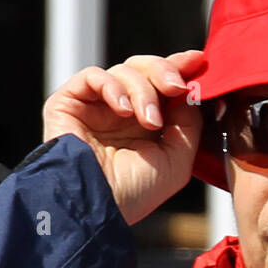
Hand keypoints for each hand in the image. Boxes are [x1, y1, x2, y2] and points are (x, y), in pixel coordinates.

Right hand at [42, 50, 207, 225]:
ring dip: (143, 91)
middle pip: (145, 69)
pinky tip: (124, 111)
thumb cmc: (135, 193)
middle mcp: (122, 112)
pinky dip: (113, 87)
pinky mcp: (69, 102)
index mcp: (146, 124)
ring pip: (124, 71)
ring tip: (149, 121)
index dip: (180, 68)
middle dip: (165, 71)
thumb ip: (189, 124)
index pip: (163, 85)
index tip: (198, 61)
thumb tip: (194, 92)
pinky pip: (93, 76)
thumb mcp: (177, 160)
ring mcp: (96, 106)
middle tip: (177, 87)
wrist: (97, 207)